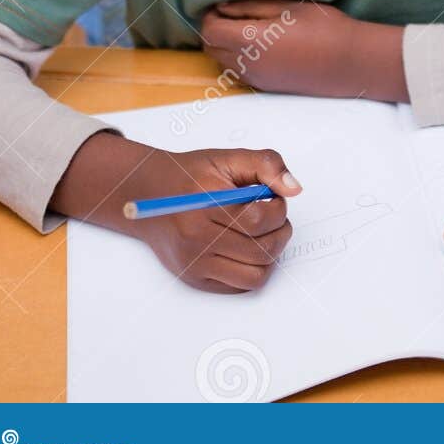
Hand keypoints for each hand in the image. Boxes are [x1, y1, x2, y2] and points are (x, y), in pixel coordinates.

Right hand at [50, 131, 300, 293]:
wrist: (149, 196)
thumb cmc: (191, 176)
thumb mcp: (228, 158)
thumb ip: (266, 165)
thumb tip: (294, 189)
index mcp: (204, 205)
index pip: (258, 219)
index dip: (278, 209)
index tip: (275, 199)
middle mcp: (197, 239)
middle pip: (261, 250)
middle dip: (280, 232)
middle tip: (275, 217)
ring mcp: (195, 263)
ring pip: (255, 274)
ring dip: (271, 254)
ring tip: (265, 234)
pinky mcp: (195, 279)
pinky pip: (240, 285)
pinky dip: (253, 269)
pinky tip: (248, 247)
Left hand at [200, 0, 407, 101]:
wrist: (352, 63)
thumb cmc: (326, 27)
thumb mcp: (290, 6)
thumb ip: (252, 6)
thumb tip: (222, 6)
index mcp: (253, 41)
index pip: (210, 30)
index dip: (210, 15)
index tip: (223, 3)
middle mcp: (250, 64)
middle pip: (211, 48)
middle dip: (214, 29)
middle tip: (232, 12)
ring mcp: (258, 79)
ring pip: (222, 62)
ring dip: (224, 44)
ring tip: (247, 26)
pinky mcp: (268, 87)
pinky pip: (239, 72)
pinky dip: (237, 57)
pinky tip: (260, 44)